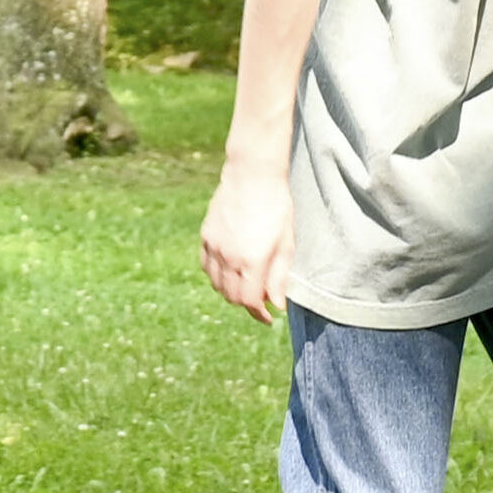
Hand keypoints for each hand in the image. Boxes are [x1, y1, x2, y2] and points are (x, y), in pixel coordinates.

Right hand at [201, 160, 294, 320]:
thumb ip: (280, 276)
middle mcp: (229, 258)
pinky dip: (217, 275)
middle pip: (232, 297)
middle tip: (261, 299)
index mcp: (252, 261)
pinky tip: (229, 270)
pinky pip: (206, 266)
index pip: (250, 301)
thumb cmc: (276, 206)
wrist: (252, 175)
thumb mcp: (286, 243)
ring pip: (216, 284)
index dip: (260, 314)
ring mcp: (214, 247)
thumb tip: (277, 305)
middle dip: (247, 304)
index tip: (269, 317)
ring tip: (246, 284)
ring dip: (231, 291)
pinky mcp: (206, 237)